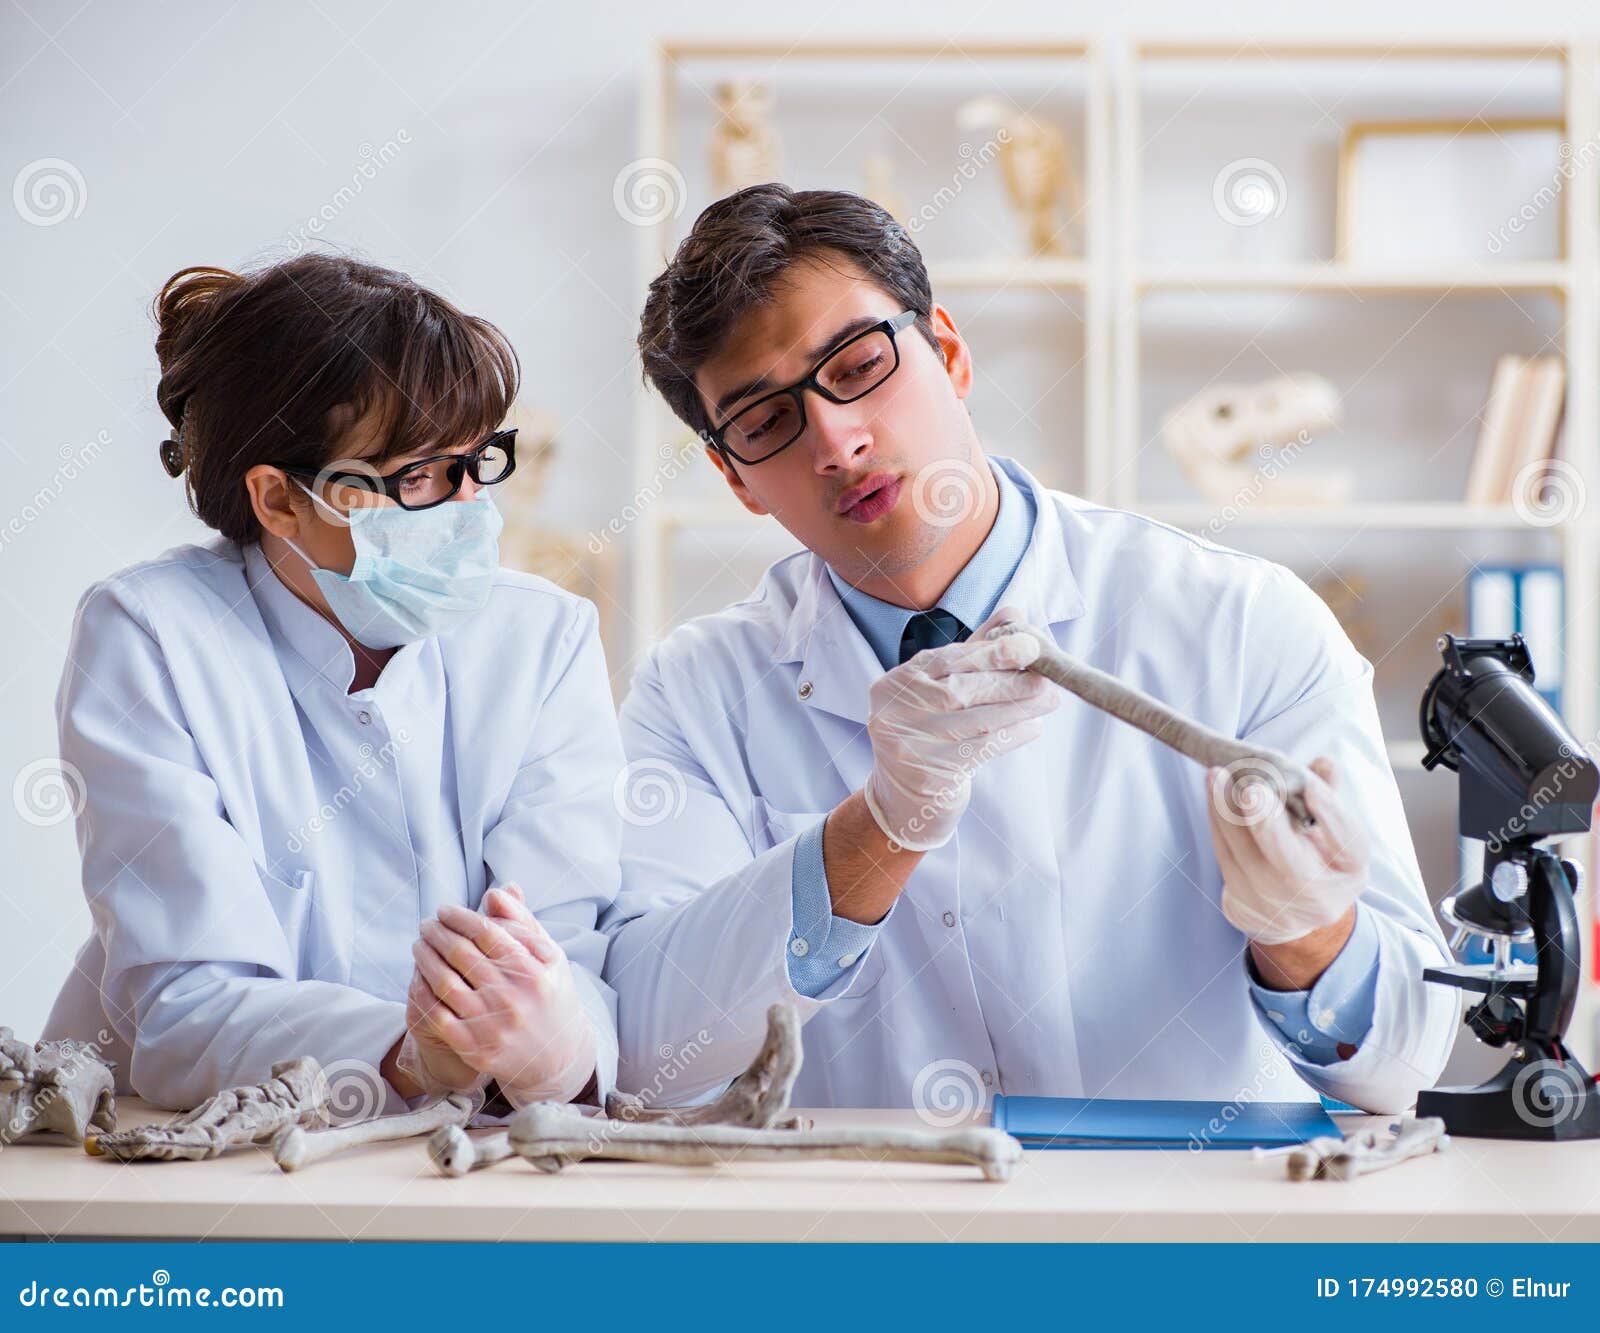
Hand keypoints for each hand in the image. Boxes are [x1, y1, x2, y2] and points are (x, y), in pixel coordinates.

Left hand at [412, 884, 596, 1105]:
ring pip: (444, 982)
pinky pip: (436, 1015)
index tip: (444, 910)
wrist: (557, 1057)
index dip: (458, 916)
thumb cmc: (550, 995)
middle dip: (436, 933)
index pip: (485, 931)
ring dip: (424, 958)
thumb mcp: (549, 957)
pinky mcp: (474, 1047)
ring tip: (419, 945)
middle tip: (426, 924)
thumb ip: (523, 922)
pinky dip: (421, 992)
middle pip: (461, 954)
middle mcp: (512, 996)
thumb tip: (496, 891)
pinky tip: (417, 978)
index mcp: (532, 970)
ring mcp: (491, 1024)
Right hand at [864, 607, 1059, 849]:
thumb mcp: (940, 688)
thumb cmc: (928, 731)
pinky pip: (981, 750)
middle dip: (1008, 681)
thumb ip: (974, 651)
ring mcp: (910, 745)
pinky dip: (1012, 735)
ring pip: (975, 721)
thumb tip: (1013, 615)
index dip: (990, 651)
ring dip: (1019, 708)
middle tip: (1045, 677)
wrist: (902, 796)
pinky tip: (1033, 727)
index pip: (947, 660)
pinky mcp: (930, 775)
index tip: (1028, 645)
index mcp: (896, 683)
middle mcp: (896, 712)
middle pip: (960, 691)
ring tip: (1049, 699)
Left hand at [1206, 756, 1368, 945]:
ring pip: (1245, 857)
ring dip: (1226, 812)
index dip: (1331, 814)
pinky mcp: (1242, 905)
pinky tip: (1213, 791)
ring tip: (1217, 774)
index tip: (1311, 786)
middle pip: (1292, 865)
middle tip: (1251, 787)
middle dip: (1268, 824)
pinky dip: (1217, 822)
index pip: (1348, 842)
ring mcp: (1277, 907)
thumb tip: (1324, 764)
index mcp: (1350, 871)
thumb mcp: (1334, 830)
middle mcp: (1317, 895)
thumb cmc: (1318, 856)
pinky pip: (1225, 857)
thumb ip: (1327, 796)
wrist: (1292, 911)